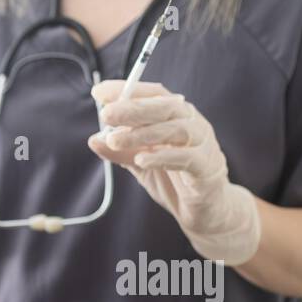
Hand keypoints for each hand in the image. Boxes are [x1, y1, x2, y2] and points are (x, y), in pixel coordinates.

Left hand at [87, 80, 260, 265]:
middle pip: (165, 106)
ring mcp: (203, 145)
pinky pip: (187, 158)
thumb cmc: (174, 181)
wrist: (205, 211)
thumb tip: (94, 139)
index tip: (99, 93)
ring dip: (143, 133)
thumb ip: (120, 152)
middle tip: (106, 114)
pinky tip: (141, 160)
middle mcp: (193, 124)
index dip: (128, 90)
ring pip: (176, 129)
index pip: (153, 95)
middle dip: (133, 108)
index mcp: (176, 118)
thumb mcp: (140, 164)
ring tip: (115, 140)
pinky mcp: (207, 169)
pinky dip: (162, 157)